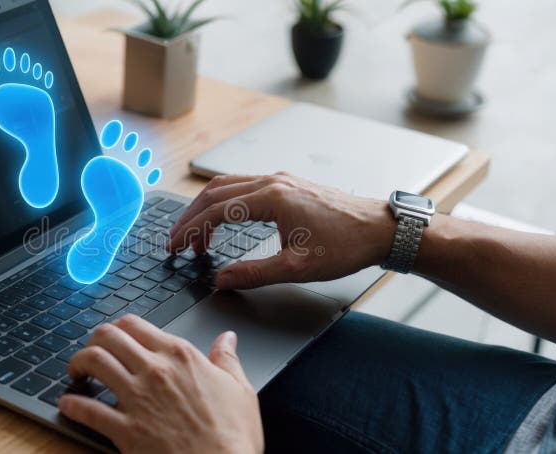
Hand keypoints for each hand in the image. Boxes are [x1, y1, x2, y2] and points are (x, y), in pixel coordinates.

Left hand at [58, 315, 262, 453]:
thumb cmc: (233, 438)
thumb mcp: (240, 391)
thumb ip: (228, 360)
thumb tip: (228, 339)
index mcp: (181, 356)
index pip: (136, 324)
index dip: (118, 327)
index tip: (115, 336)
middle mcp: (155, 371)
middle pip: (108, 336)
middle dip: (93, 340)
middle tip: (91, 351)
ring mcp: (137, 399)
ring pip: (94, 362)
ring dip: (78, 363)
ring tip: (76, 372)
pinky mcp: (126, 430)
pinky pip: (88, 410)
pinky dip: (72, 404)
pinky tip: (68, 404)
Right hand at [167, 172, 395, 288]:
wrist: (381, 229)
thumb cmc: (346, 244)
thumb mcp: (297, 267)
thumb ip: (253, 273)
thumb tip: (221, 280)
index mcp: (272, 198)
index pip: (216, 210)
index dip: (190, 229)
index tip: (174, 246)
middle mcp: (272, 182)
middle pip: (215, 193)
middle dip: (190, 218)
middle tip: (175, 242)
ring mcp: (280, 180)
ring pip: (228, 186)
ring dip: (206, 209)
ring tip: (195, 237)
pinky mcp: (287, 185)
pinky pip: (244, 187)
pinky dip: (225, 203)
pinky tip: (224, 221)